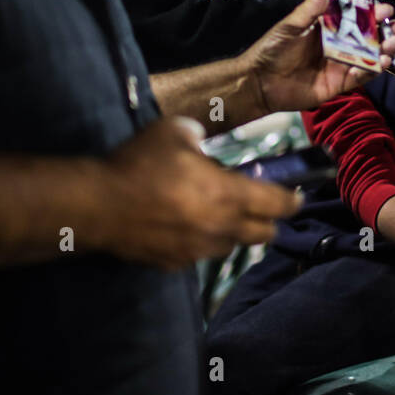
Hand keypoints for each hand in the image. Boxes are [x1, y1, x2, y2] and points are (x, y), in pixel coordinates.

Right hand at [99, 118, 302, 268]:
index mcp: (228, 194)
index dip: (292, 200)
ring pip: (232, 246)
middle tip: (263, 208)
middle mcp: (221, 227)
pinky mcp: (176, 264)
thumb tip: (202, 139)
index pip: (277, 204)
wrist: (97, 205)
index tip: (297, 196)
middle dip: (269, 222)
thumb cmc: (139, 164)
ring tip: (220, 215)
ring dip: (235, 233)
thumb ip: (199, 134)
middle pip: (264, 234)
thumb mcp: (173, 131)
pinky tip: (188, 227)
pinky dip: (204, 243)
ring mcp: (198, 250)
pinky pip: (202, 255)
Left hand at [246, 0, 394, 111]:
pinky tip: (382, 62)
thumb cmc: (271, 50)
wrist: (259, 83)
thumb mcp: (290, 27)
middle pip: (368, 35)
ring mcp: (340, 63)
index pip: (354, 14)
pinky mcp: (339, 83)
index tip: (385, 2)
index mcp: (327, 26)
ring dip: (385, 48)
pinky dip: (373, 70)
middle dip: (385, 28)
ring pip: (369, 55)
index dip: (370, 8)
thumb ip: (309, 11)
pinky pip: (361, 76)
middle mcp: (337, 44)